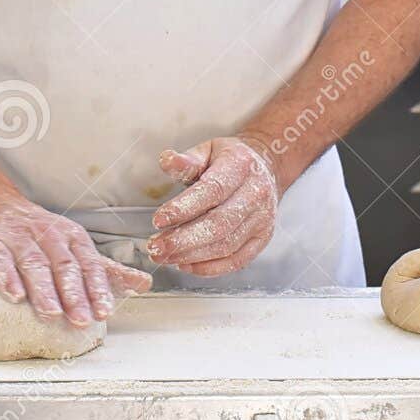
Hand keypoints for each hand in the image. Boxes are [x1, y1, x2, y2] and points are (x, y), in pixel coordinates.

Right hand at [0, 193, 150, 326]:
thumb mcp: (74, 246)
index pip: (89, 263)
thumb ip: (106, 269)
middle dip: (74, 293)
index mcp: (71, 237)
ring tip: (52, 313)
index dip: (97, 288)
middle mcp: (47, 234)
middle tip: (81, 319)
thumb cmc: (38, 233)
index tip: (104, 311)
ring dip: (44, 290)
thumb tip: (143, 284)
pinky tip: (14, 296)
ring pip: (34, 263)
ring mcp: (17, 237)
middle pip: (64, 265)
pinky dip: (6, 277)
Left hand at [146, 137, 279, 277]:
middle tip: (155, 248)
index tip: (158, 221)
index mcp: (240, 166)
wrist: (264, 169)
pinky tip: (185, 264)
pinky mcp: (262, 239)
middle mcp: (256, 194)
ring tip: (165, 256)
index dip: (184, 208)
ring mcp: (262, 219)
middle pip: (219, 224)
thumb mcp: (207, 151)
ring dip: (191, 256)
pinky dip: (209, 268)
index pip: (212, 191)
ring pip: (226, 246)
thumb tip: (166, 160)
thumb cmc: (230, 161)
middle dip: (183, 240)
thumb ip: (186, 160)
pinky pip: (236, 260)